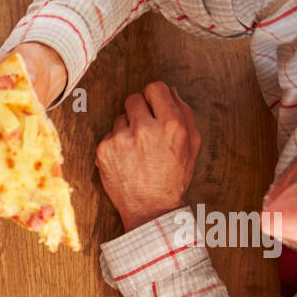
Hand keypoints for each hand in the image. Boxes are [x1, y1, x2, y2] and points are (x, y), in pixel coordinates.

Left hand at [95, 81, 200, 230]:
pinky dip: (115, 145)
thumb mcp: (192, 144)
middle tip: (144, 130)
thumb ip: (184, 113)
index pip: (155, 88)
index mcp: (171, 123)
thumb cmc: (174, 177)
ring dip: (126, 130)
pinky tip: (125, 161)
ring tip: (136, 151)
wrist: (151, 209)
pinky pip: (109, 136)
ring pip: (120, 118)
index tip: (153, 105)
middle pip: (134, 98)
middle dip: (138, 110)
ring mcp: (122, 139)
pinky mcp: (104, 150)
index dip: (154, 96)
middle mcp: (145, 128)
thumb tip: (170, 91)